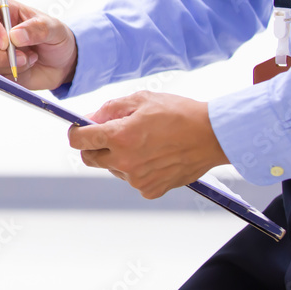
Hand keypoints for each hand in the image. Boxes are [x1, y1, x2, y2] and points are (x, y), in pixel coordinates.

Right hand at [0, 0, 77, 90]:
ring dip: (11, 65)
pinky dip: (13, 75)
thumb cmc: (55, 38)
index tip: (5, 41)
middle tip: (21, 57)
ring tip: (30, 59)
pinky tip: (26, 67)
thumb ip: (37, 28)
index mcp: (3, 12)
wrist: (63, 63)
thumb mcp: (54, 28)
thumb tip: (15, 36)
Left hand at [68, 91, 229, 198]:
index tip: (79, 129)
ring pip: (112, 168)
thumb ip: (110, 109)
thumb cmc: (180, 114)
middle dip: (93, 146)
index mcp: (119, 136)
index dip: (76, 132)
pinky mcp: (151, 189)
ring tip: (144, 142)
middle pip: (90, 158)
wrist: (213, 135)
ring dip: (118, 157)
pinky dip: (137, 169)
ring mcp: (137, 178)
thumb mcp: (141, 100)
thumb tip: (90, 118)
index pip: (78, 140)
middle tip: (109, 135)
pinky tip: (155, 156)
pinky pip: (133, 179)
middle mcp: (125, 161)